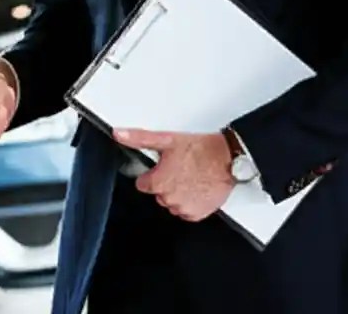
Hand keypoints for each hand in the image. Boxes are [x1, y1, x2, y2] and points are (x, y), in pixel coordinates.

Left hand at [113, 128, 234, 221]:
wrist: (228, 159)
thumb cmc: (201, 150)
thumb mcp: (167, 139)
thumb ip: (139, 138)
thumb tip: (119, 134)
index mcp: (158, 182)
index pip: (143, 184)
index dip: (152, 175)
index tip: (161, 169)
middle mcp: (169, 198)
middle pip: (158, 193)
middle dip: (166, 183)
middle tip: (180, 169)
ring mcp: (184, 208)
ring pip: (172, 203)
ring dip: (178, 193)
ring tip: (190, 177)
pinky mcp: (198, 214)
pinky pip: (187, 211)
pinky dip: (191, 202)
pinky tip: (197, 188)